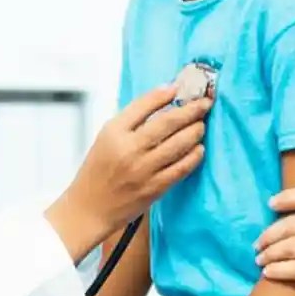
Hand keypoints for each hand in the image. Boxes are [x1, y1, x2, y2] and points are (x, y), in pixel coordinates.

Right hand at [49, 86, 209, 255]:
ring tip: (201, 125)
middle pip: (167, 123)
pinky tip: (199, 149)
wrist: (90, 208)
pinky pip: (181, 168)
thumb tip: (162, 100)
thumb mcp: (106, 138)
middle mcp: (129, 149)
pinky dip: (194, 156)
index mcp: (114, 132)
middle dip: (190, 110)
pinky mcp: (155, 188)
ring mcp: (144, 170)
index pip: (143, 105)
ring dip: (195, 131)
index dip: (164, 94)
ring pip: (179, 144)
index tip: (177, 88)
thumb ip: (130, 120)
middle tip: (204, 103)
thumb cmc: (98, 171)